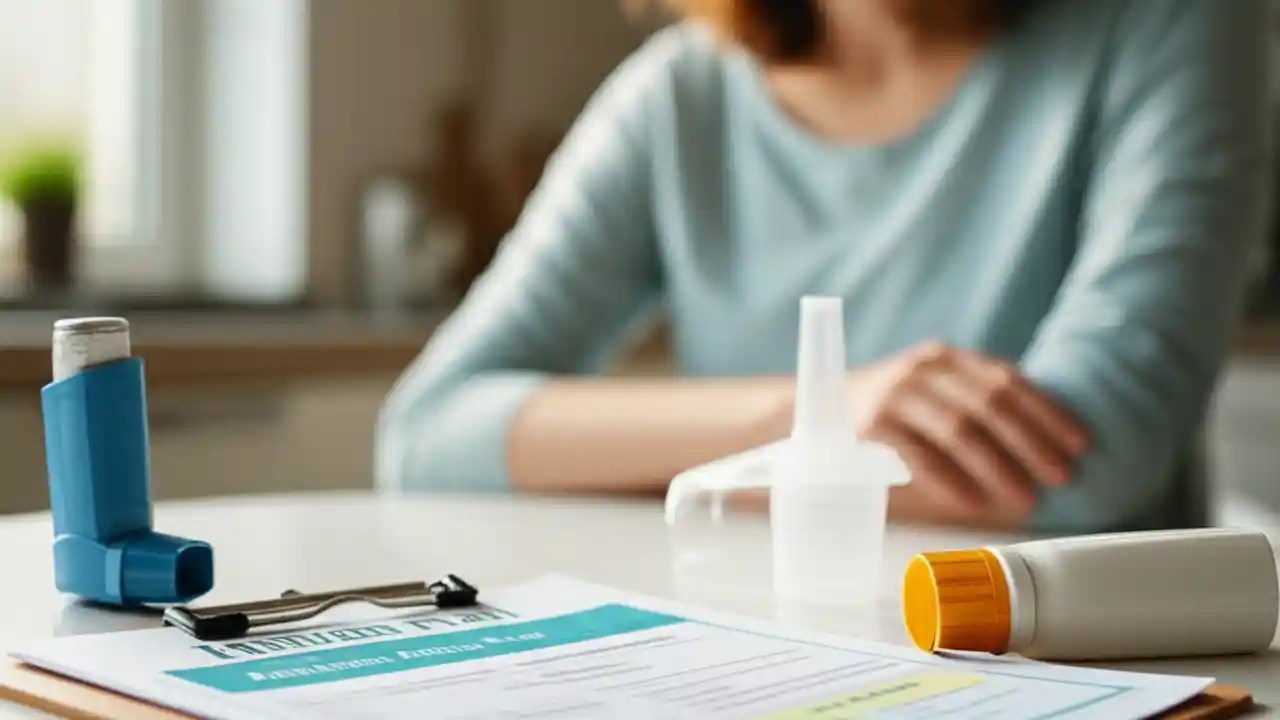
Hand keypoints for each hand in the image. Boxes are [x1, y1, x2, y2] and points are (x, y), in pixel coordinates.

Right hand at [850, 342, 1089, 523]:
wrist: (811, 415)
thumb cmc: (888, 415)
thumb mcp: (932, 398)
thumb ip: (974, 410)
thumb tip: (1044, 452)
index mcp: (947, 359)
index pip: (1008, 380)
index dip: (1049, 412)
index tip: (1081, 445)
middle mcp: (923, 369)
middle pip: (990, 403)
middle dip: (1033, 442)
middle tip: (1062, 477)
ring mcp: (896, 393)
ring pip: (960, 428)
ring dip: (999, 466)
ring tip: (1026, 497)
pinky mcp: (872, 424)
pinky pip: (920, 454)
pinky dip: (950, 479)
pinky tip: (973, 502)